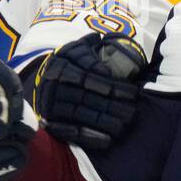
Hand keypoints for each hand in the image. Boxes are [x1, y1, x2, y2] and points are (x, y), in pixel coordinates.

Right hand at [33, 33, 147, 150]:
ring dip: (103, 121)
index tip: (131, 93)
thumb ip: (98, 45)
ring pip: (79, 112)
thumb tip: (106, 40)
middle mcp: (53, 79)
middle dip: (111, 105)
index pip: (88, 73)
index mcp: (64, 59)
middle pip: (85, 95)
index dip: (110, 84)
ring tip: (124, 125)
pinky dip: (88, 136)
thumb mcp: (84, 48)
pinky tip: (108, 140)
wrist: (47, 79)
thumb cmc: (77, 63)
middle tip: (132, 112)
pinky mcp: (49, 120)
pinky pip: (69, 130)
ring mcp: (49, 100)